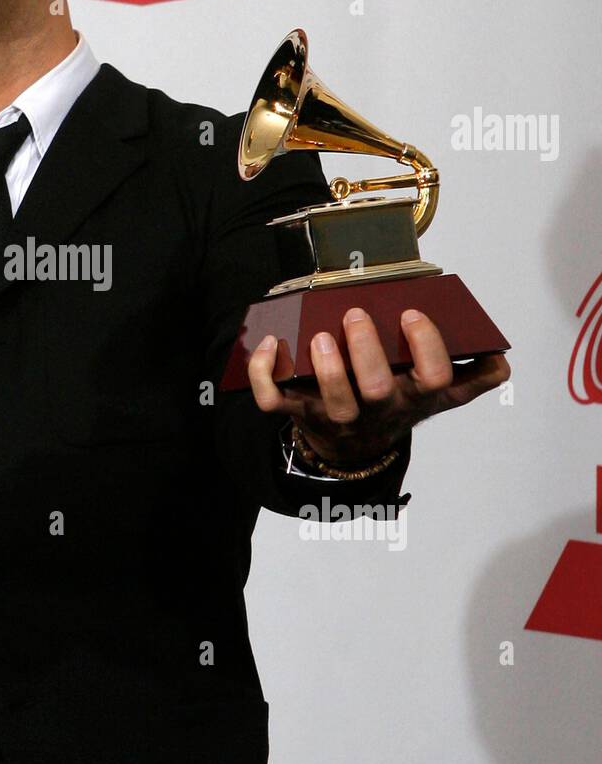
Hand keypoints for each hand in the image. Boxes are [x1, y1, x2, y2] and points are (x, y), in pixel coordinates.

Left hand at [247, 307, 510, 465]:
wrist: (354, 448)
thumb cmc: (396, 404)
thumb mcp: (437, 396)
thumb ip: (471, 378)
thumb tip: (499, 359)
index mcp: (415, 397)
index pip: (434, 380)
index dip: (426, 348)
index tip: (413, 315)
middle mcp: (379, 409)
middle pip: (378, 390)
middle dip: (366, 353)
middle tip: (355, 315)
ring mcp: (338, 414)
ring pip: (333, 402)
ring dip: (326, 368)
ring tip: (319, 336)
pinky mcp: (300, 413)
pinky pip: (274, 401)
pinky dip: (265, 374)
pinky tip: (269, 344)